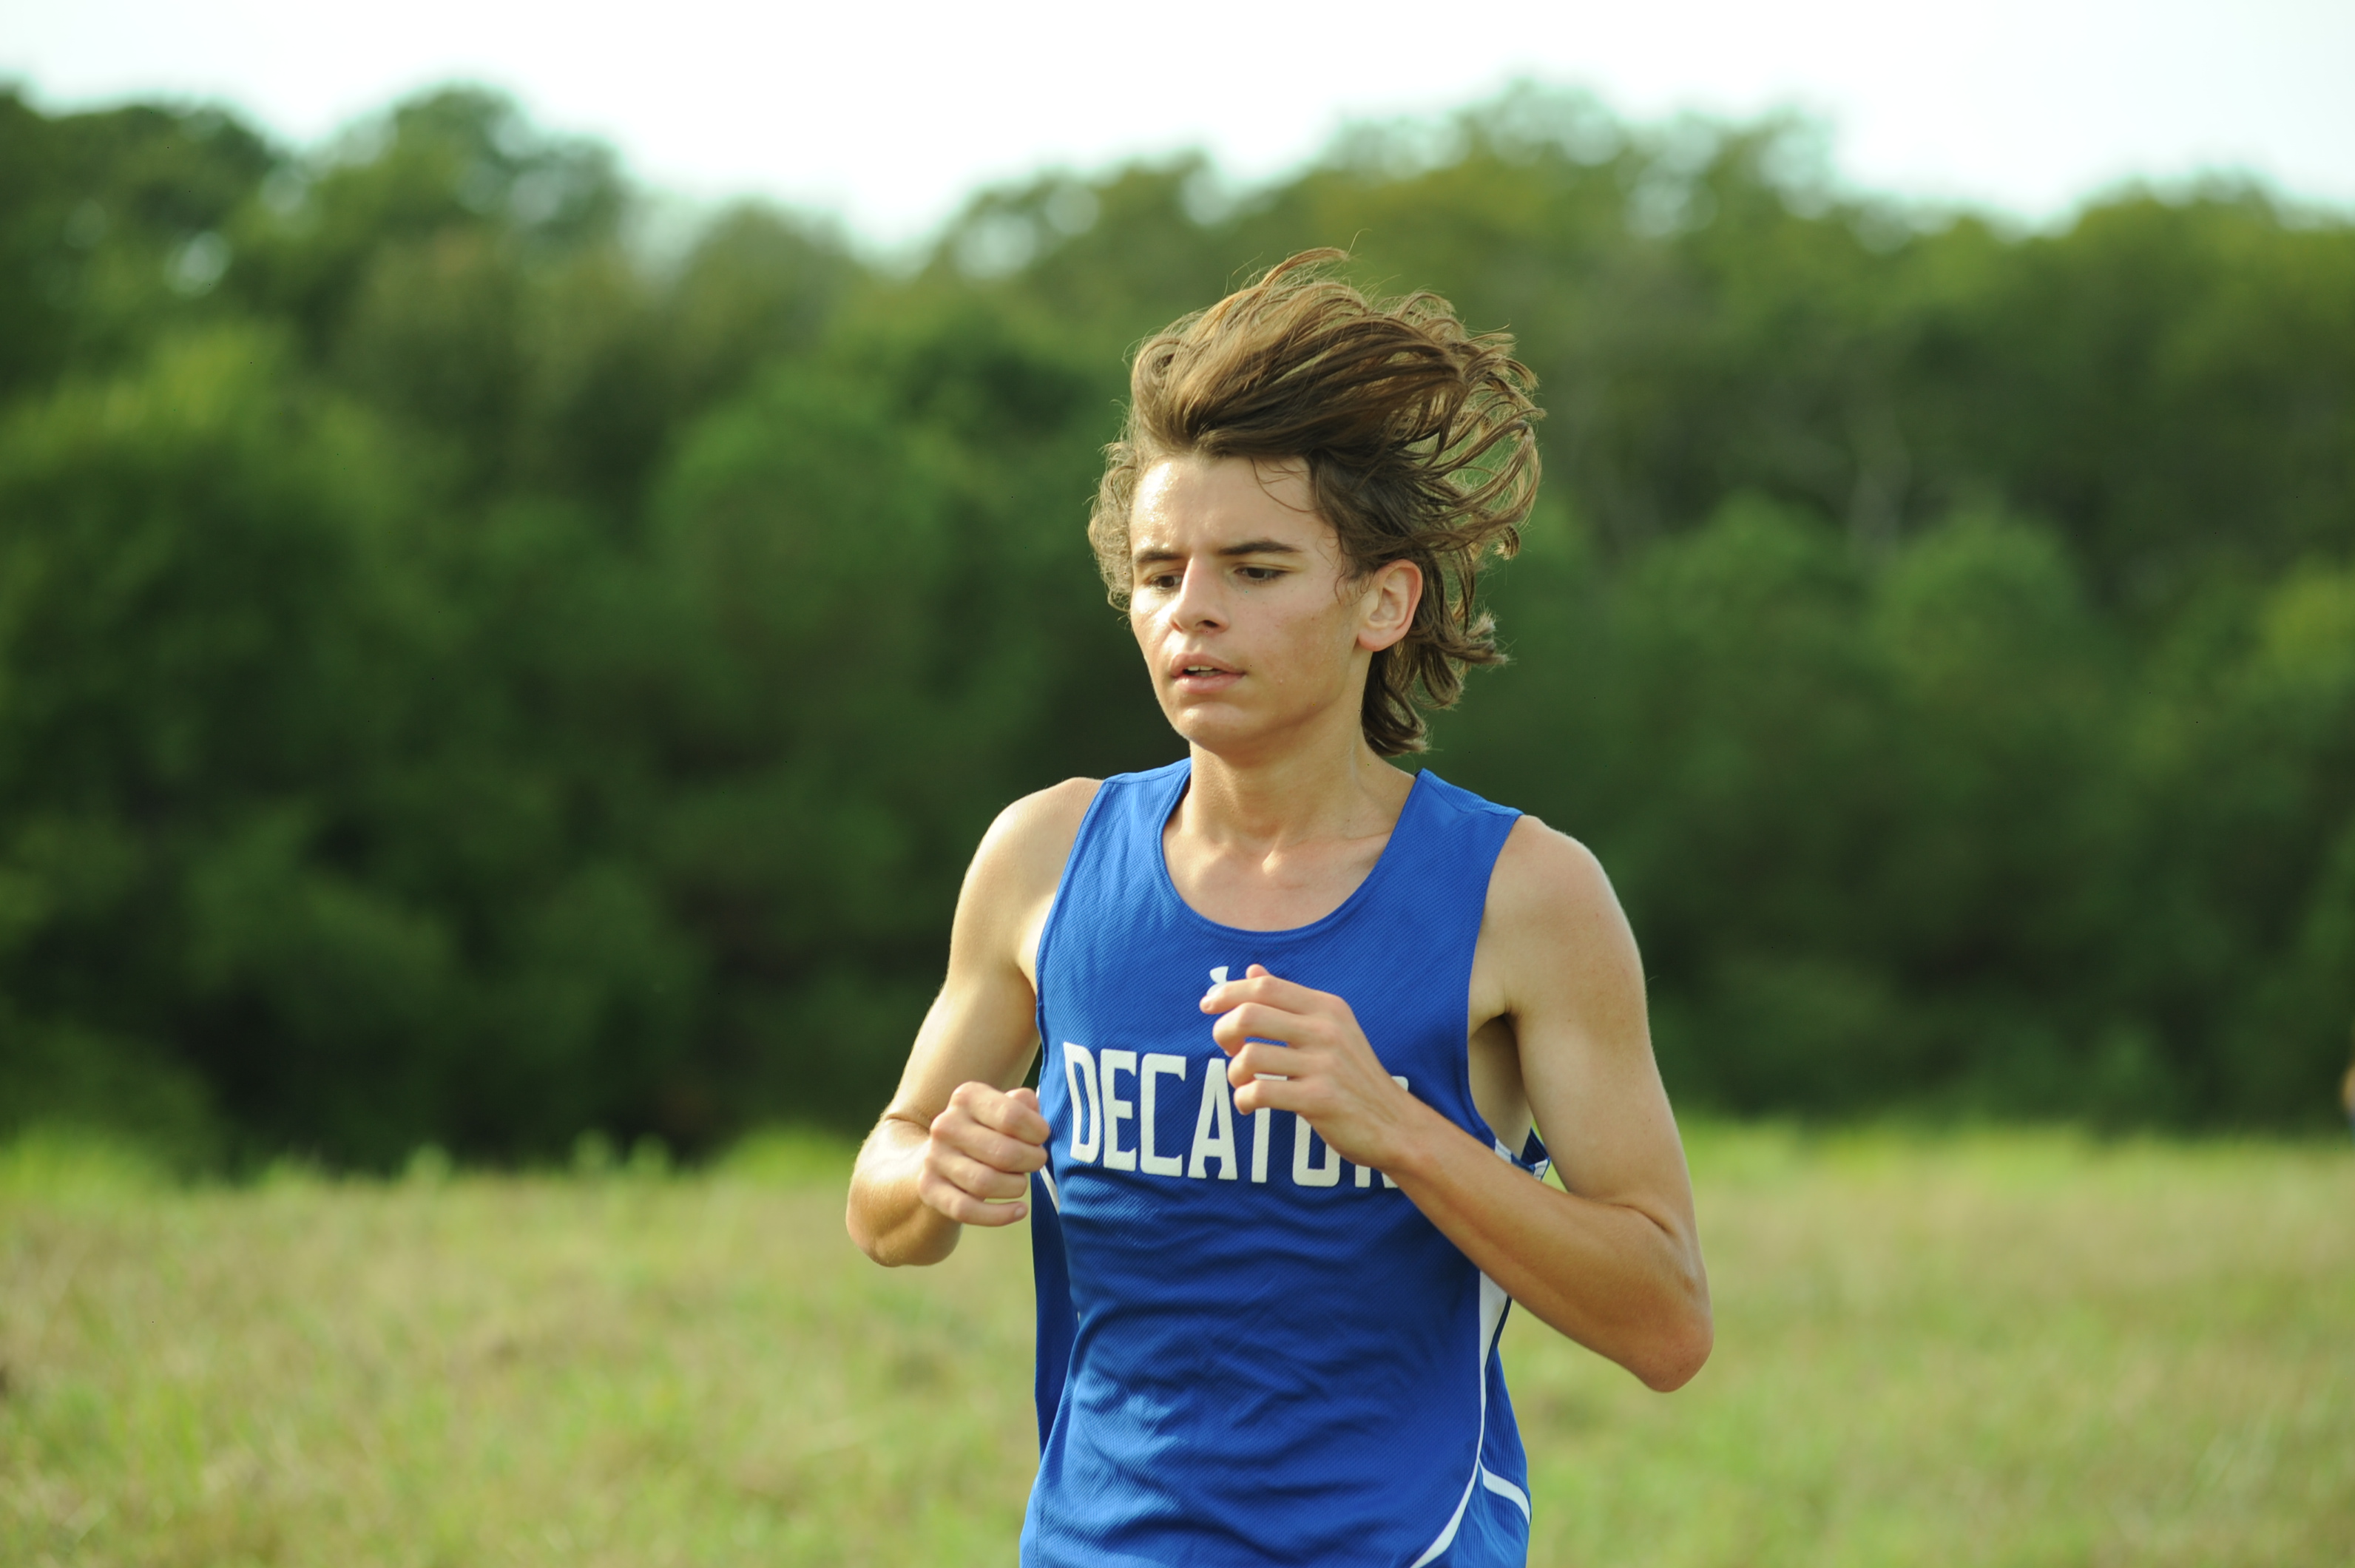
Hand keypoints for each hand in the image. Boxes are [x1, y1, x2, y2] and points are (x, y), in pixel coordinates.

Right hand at [918, 1082, 1049, 1226]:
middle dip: (1031, 1161)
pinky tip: (1019, 1210)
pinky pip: (967, 1210)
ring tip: (1021, 1182)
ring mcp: (934, 1158)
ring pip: (986, 1183)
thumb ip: (1022, 1104)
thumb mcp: (1003, 1108)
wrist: (941, 1156)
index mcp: (967, 1097)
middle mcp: (946, 1125)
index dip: (1037, 1131)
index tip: (1041, 1138)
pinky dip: (999, 1215)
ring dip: (1016, 1187)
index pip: (1012, 1115)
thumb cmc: (987, 1130)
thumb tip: (1031, 1109)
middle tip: (1037, 1162)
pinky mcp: (929, 1188)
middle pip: (1003, 1152)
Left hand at [1201, 964, 1428, 1170]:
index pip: (1265, 986)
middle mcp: (1326, 1030)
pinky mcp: (1320, 1099)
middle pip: (1249, 1014)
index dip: (1228, 991)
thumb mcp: (1331, 1028)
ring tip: (1241, 1082)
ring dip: (1233, 1072)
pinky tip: (1249, 1105)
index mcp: (1327, 1007)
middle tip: (1226, 1049)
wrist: (1395, 1125)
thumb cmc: (1354, 1076)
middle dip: (1223, 1031)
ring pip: (1249, 1056)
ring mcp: (1325, 1065)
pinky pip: (1260, 1092)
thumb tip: (1252, 970)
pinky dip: (1244, 1099)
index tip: (1208, 1005)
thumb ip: (1289, 1000)